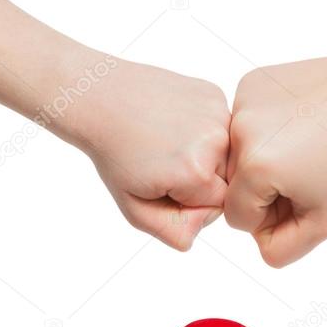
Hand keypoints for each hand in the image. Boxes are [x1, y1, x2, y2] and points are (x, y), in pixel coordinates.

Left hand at [68, 55, 230, 249]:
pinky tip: (173, 124)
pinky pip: (220, 128)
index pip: (219, 206)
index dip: (191, 203)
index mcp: (197, 172)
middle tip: (163, 164)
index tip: (164, 187)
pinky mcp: (214, 93)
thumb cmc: (115, 154)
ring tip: (167, 143)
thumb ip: (174, 232)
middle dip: (200, 180)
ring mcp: (217, 111)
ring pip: (226, 153)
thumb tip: (203, 227)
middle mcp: (215, 139)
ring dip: (203, 156)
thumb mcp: (135, 209)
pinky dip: (201, 131)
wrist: (99, 99)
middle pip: (227, 180)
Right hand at [225, 41, 326, 266]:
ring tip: (307, 148)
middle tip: (309, 174)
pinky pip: (247, 127)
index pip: (237, 218)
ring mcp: (244, 100)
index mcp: (256, 166)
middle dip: (266, 191)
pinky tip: (301, 124)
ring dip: (264, 162)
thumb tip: (260, 244)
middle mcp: (240, 129)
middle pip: (234, 186)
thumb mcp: (326, 221)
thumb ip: (284, 249)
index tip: (304, 199)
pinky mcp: (252, 82)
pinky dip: (268, 133)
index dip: (271, 220)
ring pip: (238, 156)